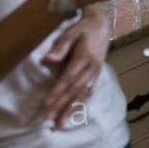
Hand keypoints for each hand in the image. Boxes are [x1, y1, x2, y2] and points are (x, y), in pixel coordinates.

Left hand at [39, 8, 110, 127]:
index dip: (58, 91)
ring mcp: (97, 71)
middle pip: (75, 89)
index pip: (69, 78)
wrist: (102, 25)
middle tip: (49, 119)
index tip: (47, 104)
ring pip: (83, 93)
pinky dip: (82, 103)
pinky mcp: (97, 73)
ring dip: (72, 109)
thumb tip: (46, 60)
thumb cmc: (83, 29)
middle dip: (62, 105)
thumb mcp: (70, 33)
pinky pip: (90, 91)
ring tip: (61, 123)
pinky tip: (75, 113)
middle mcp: (93, 66)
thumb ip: (59, 48)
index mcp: (85, 56)